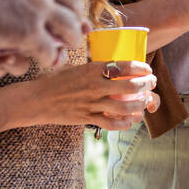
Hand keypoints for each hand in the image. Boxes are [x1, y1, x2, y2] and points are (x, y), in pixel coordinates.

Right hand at [0, 0, 89, 69]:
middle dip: (75, 14)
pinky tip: (48, 61)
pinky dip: (52, 58)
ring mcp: (38, 7)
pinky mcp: (29, 32)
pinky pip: (50, 49)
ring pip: (70, 26)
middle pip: (72, 0)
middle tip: (71, 25)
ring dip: (72, 38)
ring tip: (68, 45)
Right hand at [28, 59, 158, 129]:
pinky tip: (130, 121)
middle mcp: (94, 86)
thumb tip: (112, 65)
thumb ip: (94, 68)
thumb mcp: (76, 67)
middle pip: (130, 86)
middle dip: (146, 85)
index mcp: (92, 69)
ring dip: (139, 105)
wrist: (36, 99)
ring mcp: (91, 103)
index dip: (140, 67)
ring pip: (124, 107)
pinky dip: (124, 124)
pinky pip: (111, 123)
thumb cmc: (56, 81)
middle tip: (151, 84)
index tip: (147, 69)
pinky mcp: (87, 118)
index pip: (123, 65)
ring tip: (145, 102)